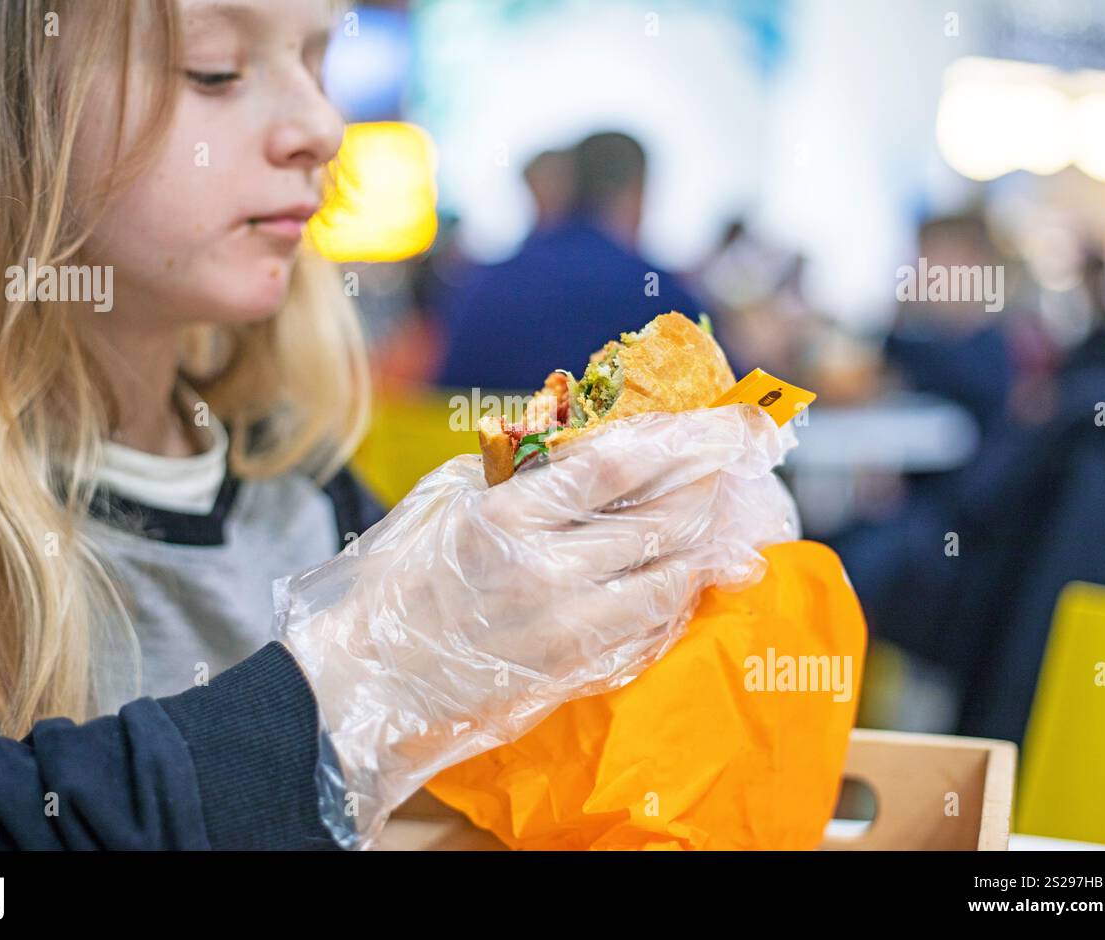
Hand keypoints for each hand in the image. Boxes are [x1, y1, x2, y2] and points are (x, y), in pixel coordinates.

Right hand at [275, 403, 796, 847]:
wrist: (369, 679)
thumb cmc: (396, 585)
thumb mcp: (442, 506)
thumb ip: (510, 475)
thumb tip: (574, 448)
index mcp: (507, 516)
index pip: (614, 467)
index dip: (678, 440)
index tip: (719, 424)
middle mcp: (545, 571)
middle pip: (656, 524)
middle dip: (706, 492)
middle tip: (735, 470)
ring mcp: (564, 628)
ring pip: (665, 583)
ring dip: (703, 551)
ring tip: (726, 530)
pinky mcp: (572, 672)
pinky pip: (646, 634)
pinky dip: (674, 604)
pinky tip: (688, 584)